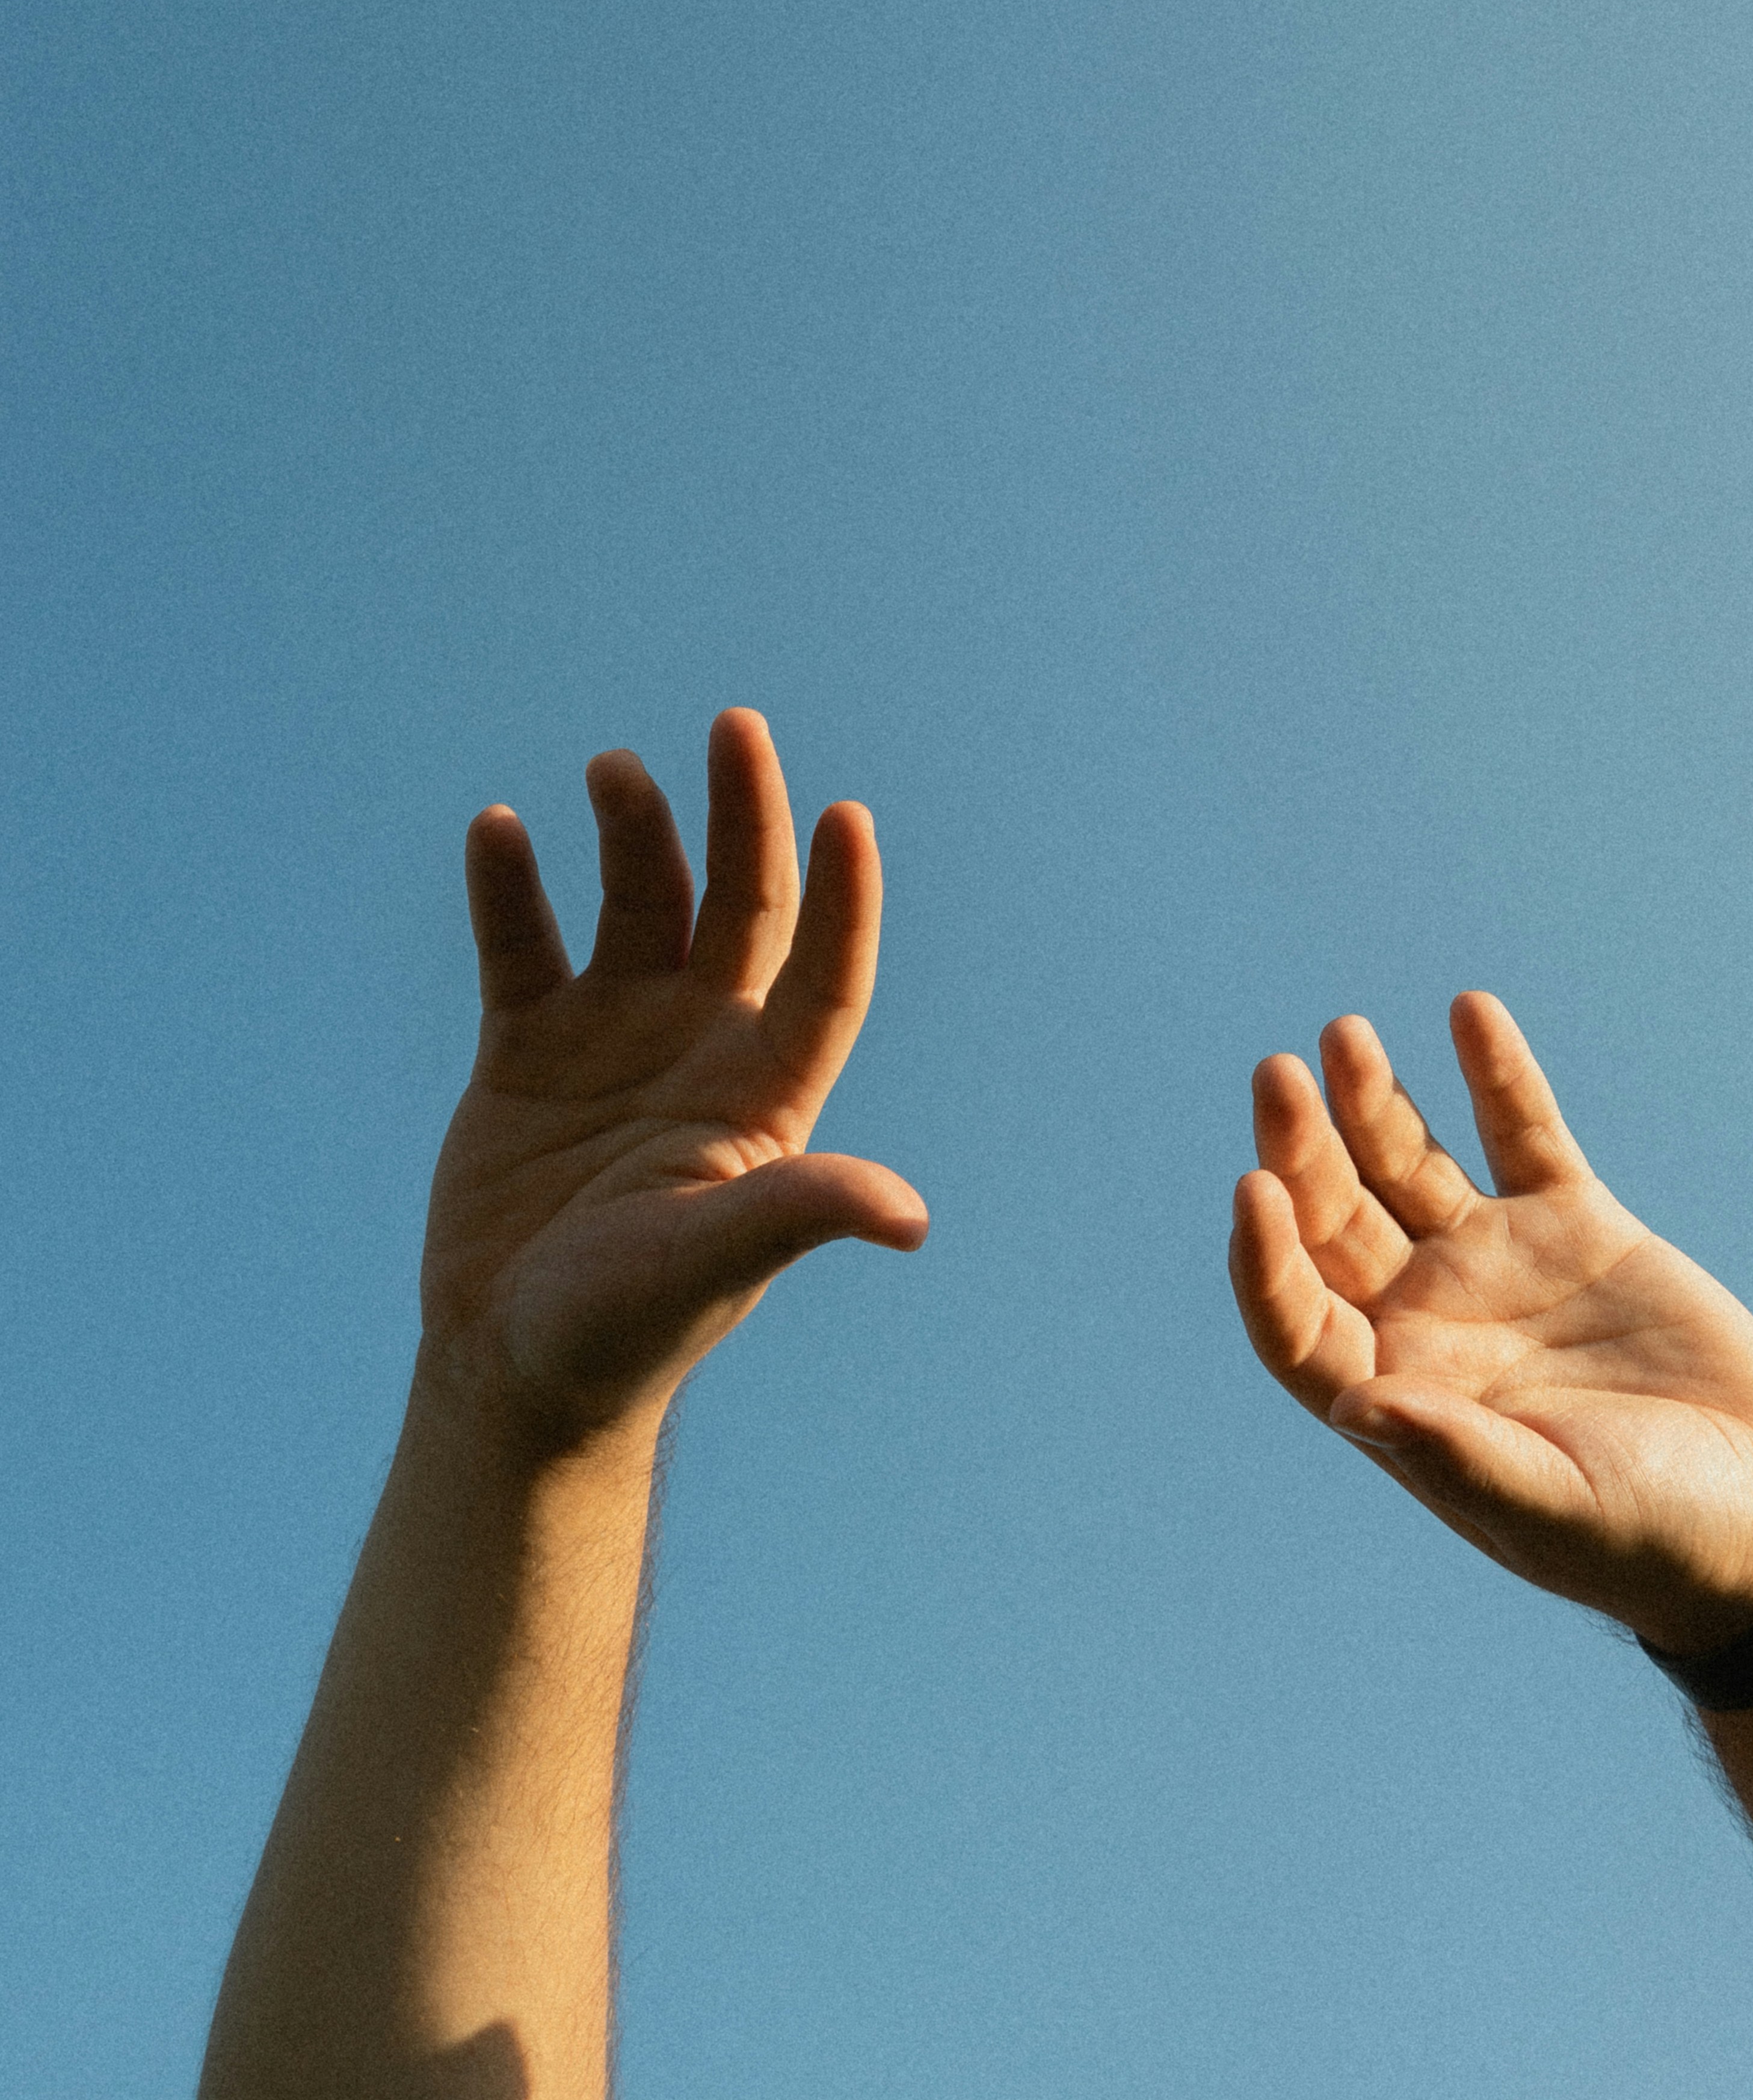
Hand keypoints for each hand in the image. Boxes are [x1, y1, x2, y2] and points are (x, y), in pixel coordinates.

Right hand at [420, 709, 925, 1449]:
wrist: (512, 1371)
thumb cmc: (628, 1333)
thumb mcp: (713, 1267)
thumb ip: (794, 1214)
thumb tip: (907, 1215)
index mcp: (763, 1092)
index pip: (823, 975)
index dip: (844, 900)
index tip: (848, 816)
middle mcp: (700, 1044)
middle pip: (738, 907)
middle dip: (743, 819)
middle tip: (737, 728)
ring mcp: (613, 1036)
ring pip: (636, 903)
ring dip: (634, 832)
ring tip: (617, 769)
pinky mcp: (525, 1048)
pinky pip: (522, 945)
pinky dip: (510, 887)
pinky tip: (498, 830)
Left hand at [1230, 996, 1752, 1652]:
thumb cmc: (1645, 1537)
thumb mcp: (1548, 1505)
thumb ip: (1456, 1455)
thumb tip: (1356, 1405)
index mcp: (1403, 1396)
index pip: (1299, 1319)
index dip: (1265, 1261)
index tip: (1252, 1191)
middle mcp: (1432, 1320)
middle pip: (1335, 1220)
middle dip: (1301, 1150)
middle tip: (1277, 1075)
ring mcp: (1500, 1264)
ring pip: (1409, 1165)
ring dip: (1372, 1101)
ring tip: (1343, 1035)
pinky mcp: (1576, 1225)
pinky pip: (1521, 1133)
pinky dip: (1497, 1075)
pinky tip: (1470, 1011)